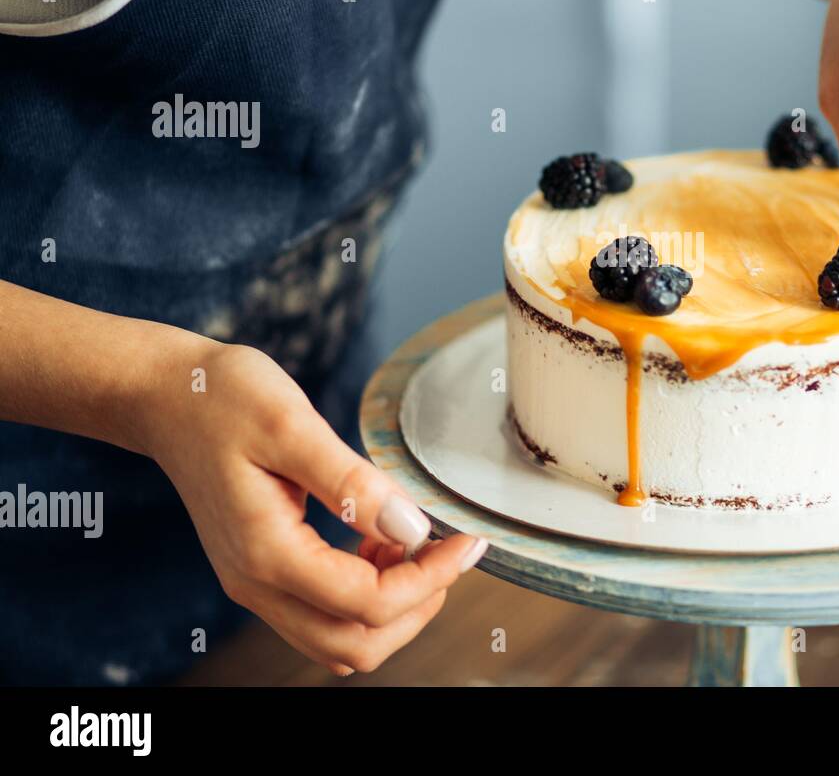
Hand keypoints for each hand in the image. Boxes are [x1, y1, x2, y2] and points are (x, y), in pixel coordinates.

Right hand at [143, 338, 487, 674]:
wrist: (166, 398)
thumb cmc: (222, 399)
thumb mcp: (291, 423)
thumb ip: (352, 482)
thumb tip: (412, 529)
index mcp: (265, 553)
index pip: (367, 604)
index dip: (430, 579)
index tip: (466, 540)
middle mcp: (255, 585)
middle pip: (355, 645)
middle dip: (418, 605)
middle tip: (450, 550)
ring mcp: (254, 585)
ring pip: (340, 641)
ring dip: (393, 607)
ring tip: (414, 543)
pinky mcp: (261, 573)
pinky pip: (323, 616)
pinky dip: (366, 597)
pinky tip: (380, 543)